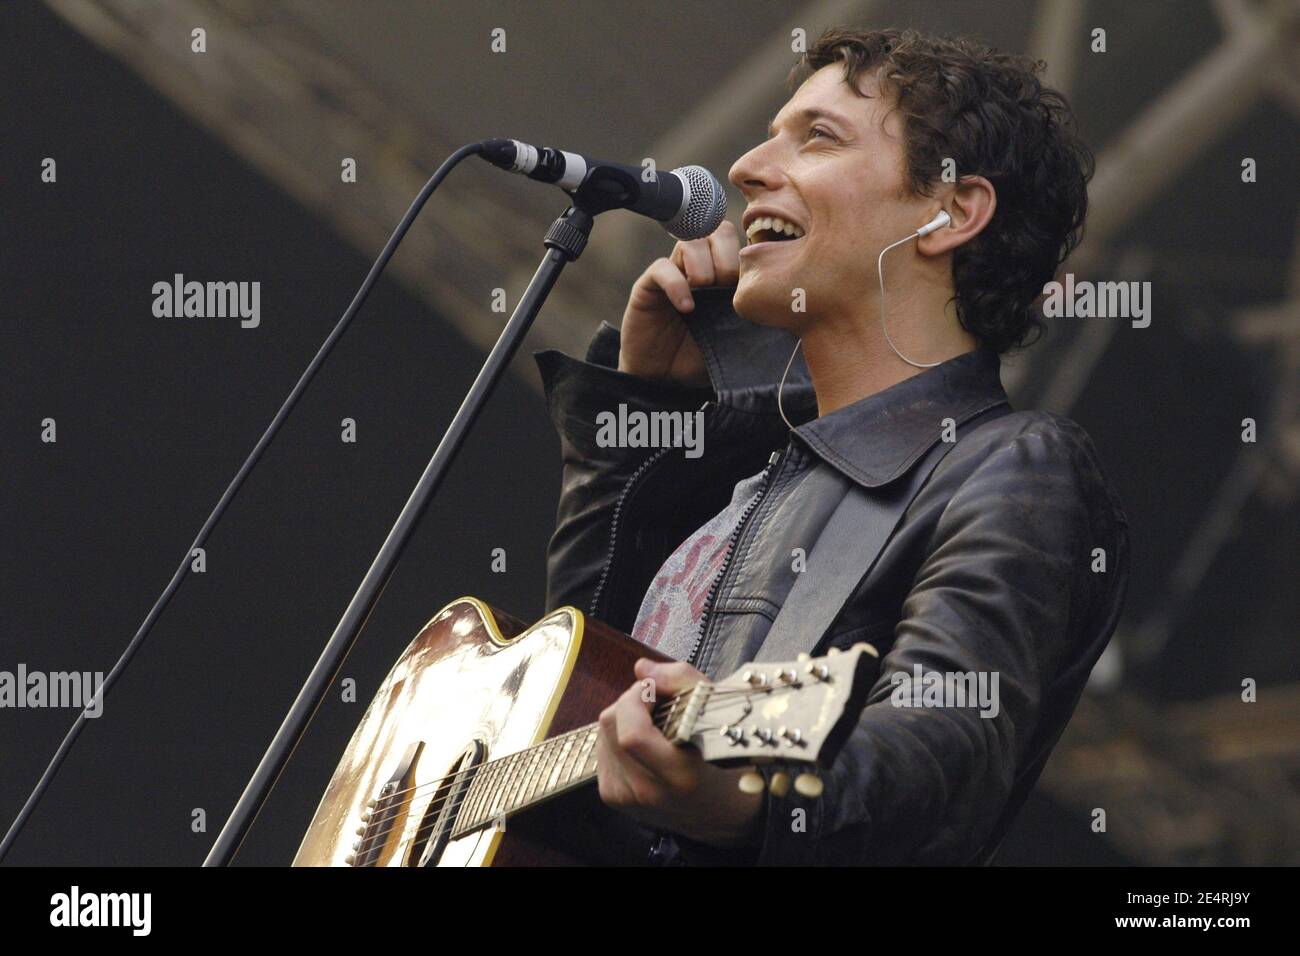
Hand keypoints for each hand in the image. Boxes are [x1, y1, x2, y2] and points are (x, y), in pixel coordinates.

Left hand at [596, 657, 764, 847]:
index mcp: (679, 776)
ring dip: (624, 717)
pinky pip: (603, 749)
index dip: (637, 698)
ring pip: (603, 733)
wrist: (718, 811)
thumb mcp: (716, 713)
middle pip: (611, 724)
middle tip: (657, 701)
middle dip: (631, 700)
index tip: (656, 688)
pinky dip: (618, 736)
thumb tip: (641, 668)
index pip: (632, 734)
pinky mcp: (612, 796)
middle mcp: (648, 791)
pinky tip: (643, 743)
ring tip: (654, 724)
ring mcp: (626, 796)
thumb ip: (681, 681)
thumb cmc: (722, 759)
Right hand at [617, 220, 741, 385]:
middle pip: (718, 231)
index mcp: (723, 274)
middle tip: (727, 288)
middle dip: (728, 257)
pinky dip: (677, 284)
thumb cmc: (700, 357)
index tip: (750, 286)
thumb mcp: (733, 337)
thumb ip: (750, 316)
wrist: (664, 380)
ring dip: (703, 266)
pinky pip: (662, 268)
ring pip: (691, 241)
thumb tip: (777, 305)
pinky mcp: (649, 285)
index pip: (742, 242)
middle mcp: (699, 266)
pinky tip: (687, 308)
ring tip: (704, 295)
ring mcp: (674, 272)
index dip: (748, 255)